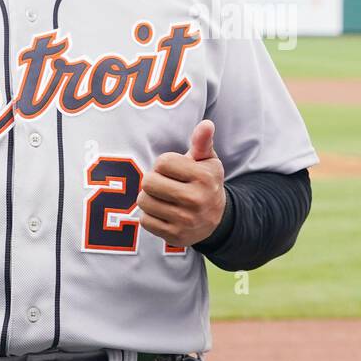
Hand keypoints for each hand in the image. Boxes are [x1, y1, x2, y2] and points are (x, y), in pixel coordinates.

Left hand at [136, 120, 225, 248]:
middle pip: (149, 182)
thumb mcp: (208, 161)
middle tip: (163, 183)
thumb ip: (203, 142)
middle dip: (152, 180)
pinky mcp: (175, 236)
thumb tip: (206, 124)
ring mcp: (186, 220)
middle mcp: (196, 200)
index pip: (163, 162)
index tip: (173, 170)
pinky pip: (145, 221)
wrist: (216, 219)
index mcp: (204, 177)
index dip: (163, 164)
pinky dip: (149, 215)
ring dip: (148, 198)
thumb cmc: (206, 183)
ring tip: (161, 197)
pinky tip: (162, 213)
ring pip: (144, 202)